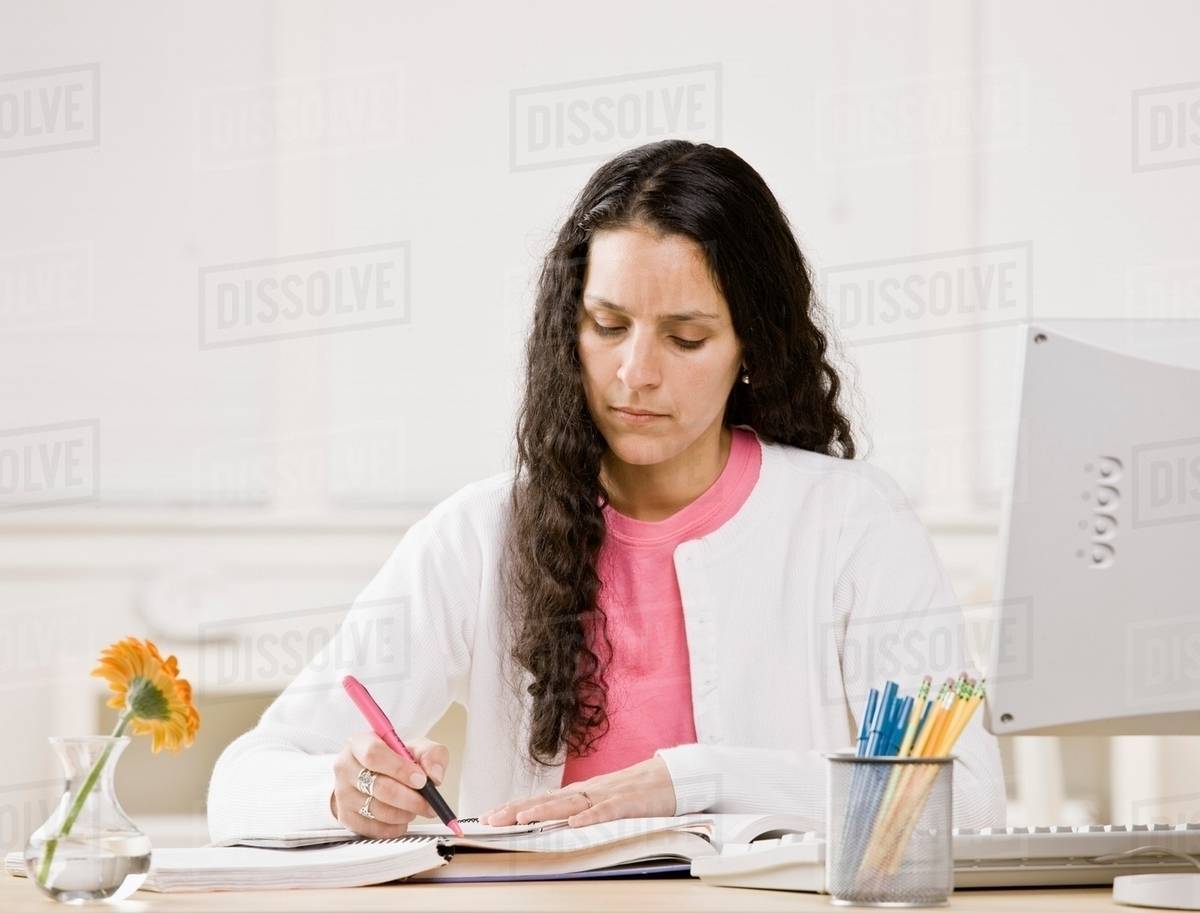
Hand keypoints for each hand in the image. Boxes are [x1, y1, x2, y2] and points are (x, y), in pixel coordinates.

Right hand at [331, 733, 448, 837]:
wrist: (375, 775)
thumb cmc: (395, 759)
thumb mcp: (417, 748)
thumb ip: (431, 755)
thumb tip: (434, 775)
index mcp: (360, 743)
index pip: (374, 754)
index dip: (400, 769)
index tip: (421, 780)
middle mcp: (345, 767)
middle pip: (378, 786)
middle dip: (409, 798)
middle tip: (428, 803)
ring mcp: (342, 794)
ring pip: (377, 810)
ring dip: (404, 813)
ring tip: (416, 808)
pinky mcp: (346, 817)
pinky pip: (373, 829)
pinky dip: (394, 827)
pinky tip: (403, 818)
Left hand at [481, 756, 675, 828]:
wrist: (670, 778)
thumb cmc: (636, 792)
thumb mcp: (602, 801)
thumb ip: (579, 809)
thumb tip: (552, 822)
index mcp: (580, 794)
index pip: (541, 800)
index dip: (514, 807)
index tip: (488, 816)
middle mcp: (587, 792)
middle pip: (547, 800)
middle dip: (517, 810)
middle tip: (492, 819)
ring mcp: (606, 795)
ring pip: (570, 804)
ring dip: (544, 811)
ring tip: (522, 819)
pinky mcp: (627, 803)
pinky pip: (606, 811)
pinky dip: (590, 817)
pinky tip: (574, 824)